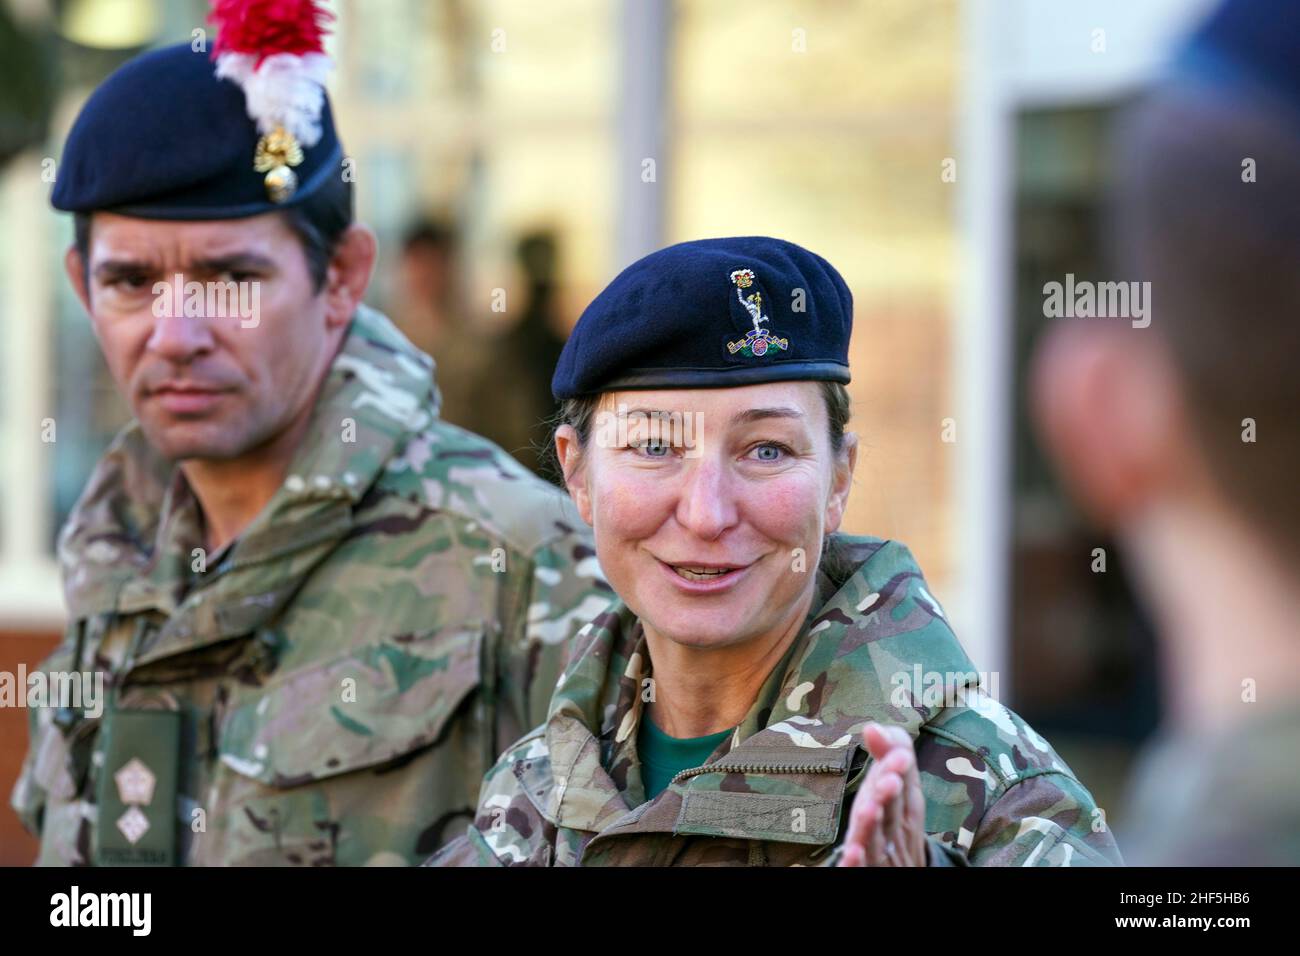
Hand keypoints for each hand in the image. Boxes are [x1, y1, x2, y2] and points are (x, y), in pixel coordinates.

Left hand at [837, 722, 926, 866]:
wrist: (901, 871)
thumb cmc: (894, 826)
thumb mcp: (895, 791)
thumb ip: (889, 758)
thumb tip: (873, 726)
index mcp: (904, 811)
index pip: (904, 788)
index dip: (899, 770)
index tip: (897, 752)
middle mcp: (897, 833)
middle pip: (893, 814)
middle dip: (890, 796)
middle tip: (891, 779)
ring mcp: (884, 856)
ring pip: (877, 842)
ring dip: (874, 826)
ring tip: (870, 809)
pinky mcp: (868, 872)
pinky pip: (861, 870)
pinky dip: (858, 863)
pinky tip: (850, 853)